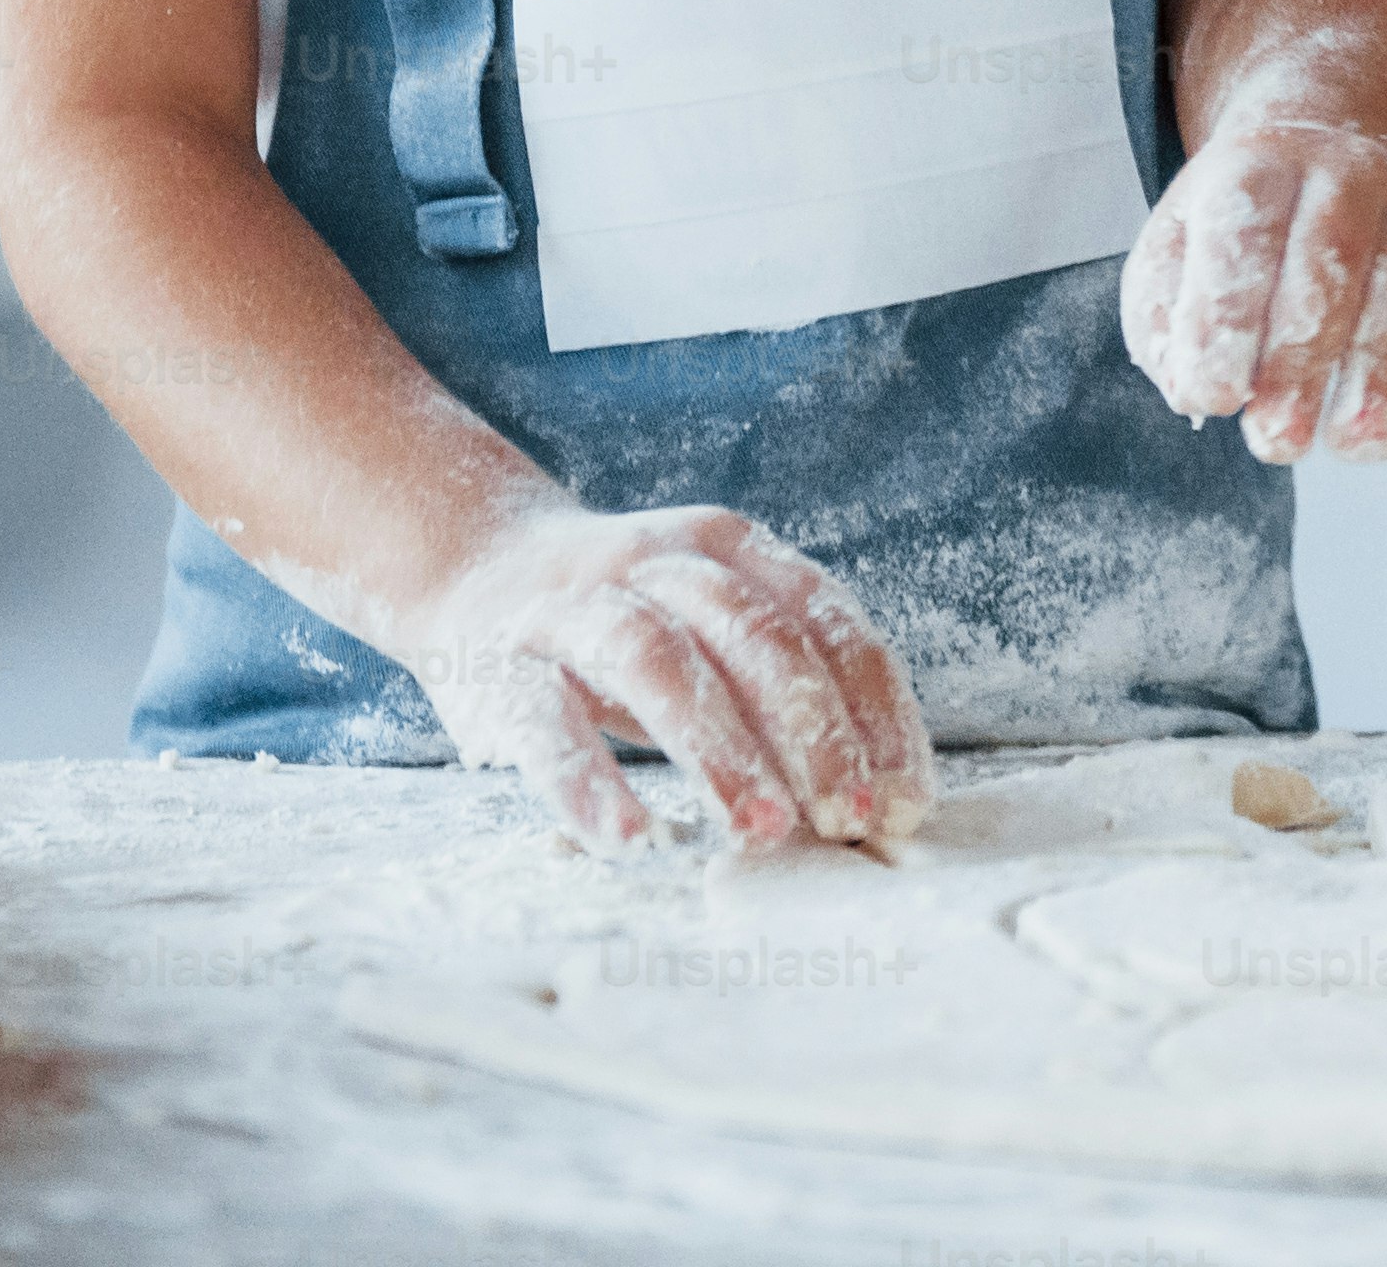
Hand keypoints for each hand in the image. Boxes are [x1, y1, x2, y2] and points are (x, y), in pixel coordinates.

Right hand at [386, 498, 933, 856]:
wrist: (478, 574)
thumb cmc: (634, 628)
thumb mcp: (716, 628)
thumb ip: (785, 686)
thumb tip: (881, 796)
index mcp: (729, 547)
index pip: (824, 618)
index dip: (875, 709)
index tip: (908, 798)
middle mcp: (657, 562)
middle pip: (752, 632)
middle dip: (813, 732)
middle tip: (851, 820)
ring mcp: (573, 608)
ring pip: (656, 659)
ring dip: (718, 748)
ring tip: (763, 831)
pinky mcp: (501, 667)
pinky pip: (546, 722)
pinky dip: (589, 783)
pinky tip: (630, 840)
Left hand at [1123, 118, 1386, 463]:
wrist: (1319, 147)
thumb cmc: (1239, 232)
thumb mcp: (1174, 253)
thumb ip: (1164, 322)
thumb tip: (1189, 390)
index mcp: (1256, 169)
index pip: (1242, 237)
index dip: (1224, 320)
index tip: (1210, 396)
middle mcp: (1342, 174)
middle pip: (1331, 262)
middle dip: (1302, 360)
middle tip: (1277, 439)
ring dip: (1385, 368)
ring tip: (1356, 441)